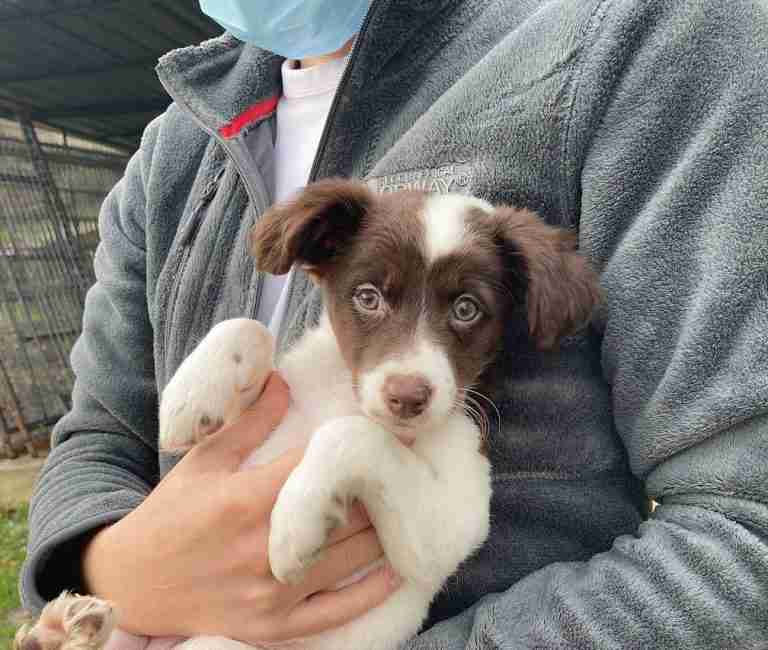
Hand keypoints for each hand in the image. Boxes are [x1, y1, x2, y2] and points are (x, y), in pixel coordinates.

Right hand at [82, 374, 398, 643]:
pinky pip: (337, 612)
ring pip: (351, 558)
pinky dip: (373, 591)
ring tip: (406, 507)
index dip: (355, 448)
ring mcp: (271, 592)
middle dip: (377, 488)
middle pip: (345, 513)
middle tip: (404, 469)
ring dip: (385, 531)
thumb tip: (283, 381)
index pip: (319, 467)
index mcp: (245, 501)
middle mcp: (263, 548)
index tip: (381, 435)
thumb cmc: (169, 515)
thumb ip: (249, 423)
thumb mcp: (203, 461)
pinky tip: (399, 569)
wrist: (131, 584)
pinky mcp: (274, 626)